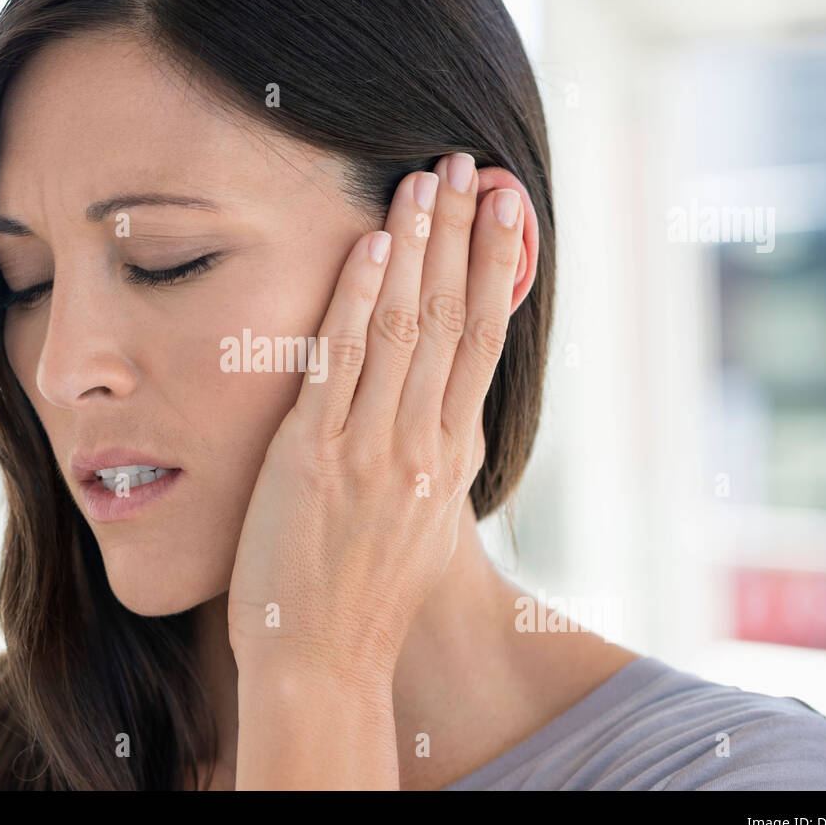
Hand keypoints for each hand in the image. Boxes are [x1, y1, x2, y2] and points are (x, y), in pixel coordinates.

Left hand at [227, 152, 528, 685]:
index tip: (507, 206)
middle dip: (463, 235)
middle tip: (471, 162)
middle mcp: (426, 445)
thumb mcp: (422, 518)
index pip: (485, 341)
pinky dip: (358, 299)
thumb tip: (446, 401)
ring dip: (418, 246)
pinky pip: (342, 363)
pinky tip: (372, 245)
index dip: (497, 267)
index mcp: (452, 455)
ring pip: (405, 329)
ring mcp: (375, 449)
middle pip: (453, 319)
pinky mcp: (317, 458)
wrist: (325, 662)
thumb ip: (435, 452)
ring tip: (427, 178)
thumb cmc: (365, 592)